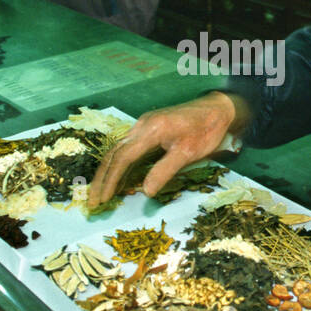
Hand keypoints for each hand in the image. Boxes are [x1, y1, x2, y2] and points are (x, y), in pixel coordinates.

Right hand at [88, 91, 248, 207]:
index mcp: (151, 129)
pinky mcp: (147, 128)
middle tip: (92, 201)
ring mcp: (143, 125)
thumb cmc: (206, 130)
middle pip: (114, 153)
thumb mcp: (188, 153)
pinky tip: (117, 178)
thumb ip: (165, 171)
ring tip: (99, 193)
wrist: (218, 109)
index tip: (103, 199)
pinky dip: (118, 164)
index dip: (111, 180)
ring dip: (107, 172)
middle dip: (101, 178)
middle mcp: (141, 125)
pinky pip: (126, 147)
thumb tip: (145, 192)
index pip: (123, 158)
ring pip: (118, 150)